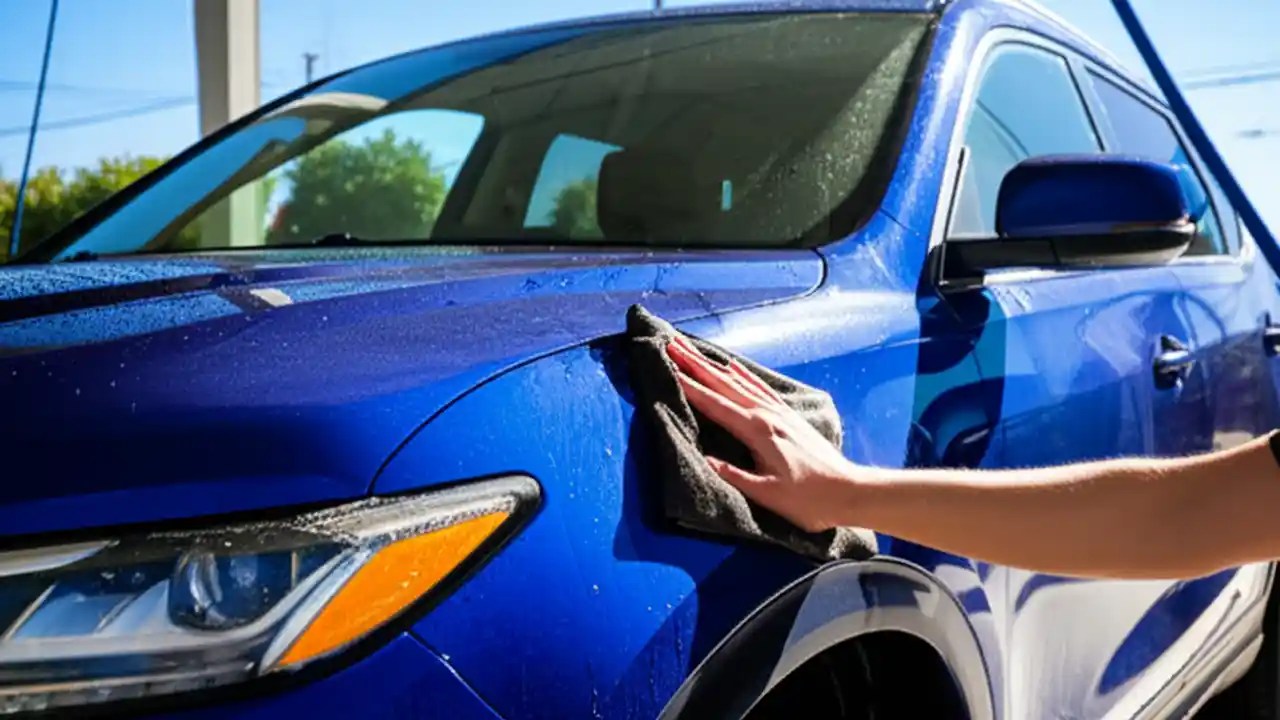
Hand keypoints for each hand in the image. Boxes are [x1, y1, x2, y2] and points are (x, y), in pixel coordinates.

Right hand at [665, 335, 865, 531]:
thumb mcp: (767, 495)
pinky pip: (759, 388)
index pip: (715, 404)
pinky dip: (743, 374)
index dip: (690, 386)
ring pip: (740, 381)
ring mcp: (779, 412)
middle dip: (696, 364)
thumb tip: (706, 459)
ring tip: (693, 350)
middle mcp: (767, 414)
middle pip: (724, 384)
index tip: (668, 366)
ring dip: (713, 365)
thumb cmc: (807, 499)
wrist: (848, 491)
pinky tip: (733, 366)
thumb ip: (735, 476)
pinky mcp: (788, 416)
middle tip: (672, 344)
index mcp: (758, 431)